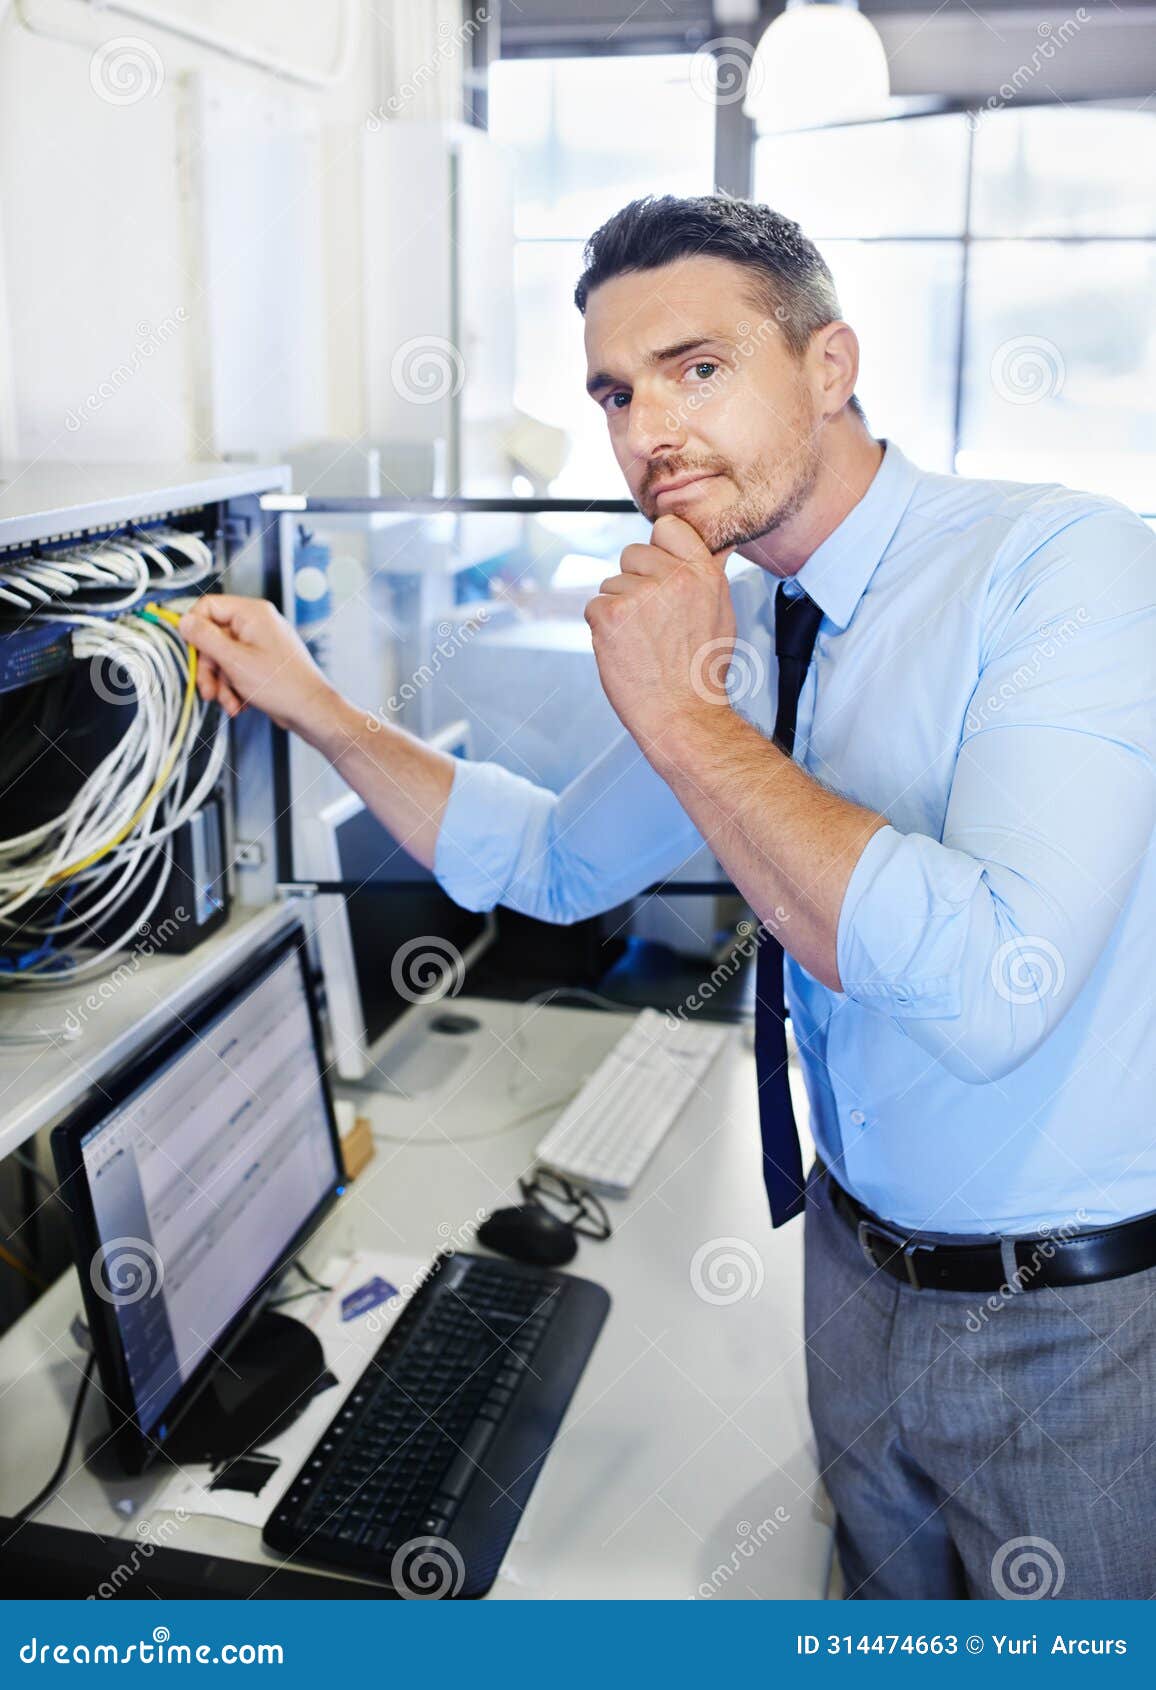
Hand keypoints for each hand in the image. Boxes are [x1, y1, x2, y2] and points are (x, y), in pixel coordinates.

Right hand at [178, 594, 337, 734]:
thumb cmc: (282, 685)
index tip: (191, 652)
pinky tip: (238, 704)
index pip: (208, 606)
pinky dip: (233, 687)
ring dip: (220, 683)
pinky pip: (237, 669)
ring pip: (223, 657)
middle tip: (208, 691)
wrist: (311, 711)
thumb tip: (183, 621)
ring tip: (228, 703)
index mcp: (252, 613)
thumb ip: (205, 639)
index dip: (194, 629)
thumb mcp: (234, 661)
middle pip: (213, 637)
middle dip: (209, 668)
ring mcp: (260, 643)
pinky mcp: (262, 662)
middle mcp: (257, 624)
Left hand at [584, 513, 735, 755]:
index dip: (658, 548)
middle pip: (632, 553)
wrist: (683, 716)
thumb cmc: (700, 674)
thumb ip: (708, 576)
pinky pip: (594, 606)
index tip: (658, 571)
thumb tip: (714, 546)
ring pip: (610, 583)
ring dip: (618, 609)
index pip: (668, 528)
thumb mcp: (721, 614)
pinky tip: (625, 650)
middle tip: (650, 622)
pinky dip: (602, 629)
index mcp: (703, 574)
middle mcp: (674, 578)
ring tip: (641, 642)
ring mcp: (641, 595)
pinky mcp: (611, 614)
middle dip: (634, 582)